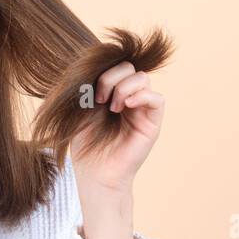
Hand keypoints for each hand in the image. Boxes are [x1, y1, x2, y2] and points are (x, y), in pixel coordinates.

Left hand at [72, 61, 165, 195]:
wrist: (94, 174)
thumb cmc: (85, 146)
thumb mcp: (80, 110)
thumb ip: (88, 87)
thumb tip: (88, 64)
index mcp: (111, 93)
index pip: (115, 66)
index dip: (103, 71)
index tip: (88, 91)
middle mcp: (129, 98)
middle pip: (129, 67)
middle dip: (112, 77)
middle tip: (99, 98)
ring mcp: (141, 110)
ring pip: (143, 78)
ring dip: (124, 88)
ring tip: (112, 107)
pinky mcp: (152, 123)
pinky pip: (157, 99)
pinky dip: (142, 96)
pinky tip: (126, 106)